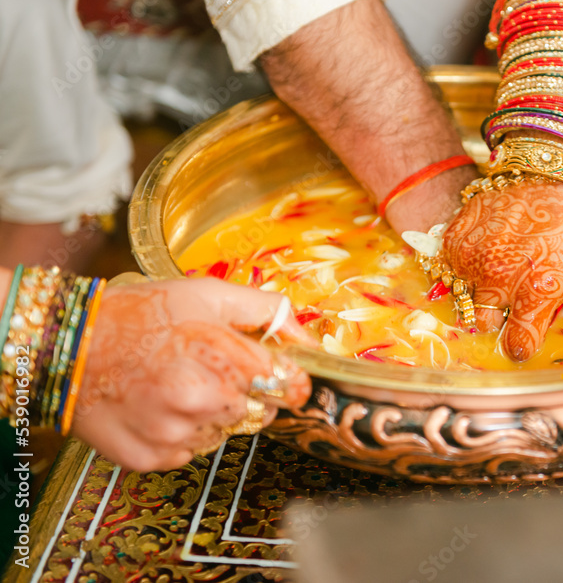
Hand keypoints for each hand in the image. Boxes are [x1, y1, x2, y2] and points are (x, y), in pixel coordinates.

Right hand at [71, 278, 313, 471]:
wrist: (67, 345)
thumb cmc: (138, 314)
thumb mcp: (207, 294)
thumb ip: (266, 310)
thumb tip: (305, 333)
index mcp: (224, 359)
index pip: (290, 388)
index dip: (286, 379)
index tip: (277, 373)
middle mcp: (204, 402)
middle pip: (260, 413)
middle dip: (246, 393)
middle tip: (210, 369)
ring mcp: (176, 434)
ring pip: (225, 433)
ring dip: (213, 414)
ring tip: (177, 385)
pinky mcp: (151, 458)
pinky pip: (189, 452)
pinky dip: (181, 434)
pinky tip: (157, 406)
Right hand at [441, 179, 562, 360]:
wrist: (547, 177)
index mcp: (536, 294)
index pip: (518, 344)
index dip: (522, 344)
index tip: (523, 338)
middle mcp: (498, 281)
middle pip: (483, 323)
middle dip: (497, 315)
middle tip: (513, 296)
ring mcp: (472, 261)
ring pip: (466, 296)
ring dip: (482, 289)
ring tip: (503, 267)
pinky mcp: (455, 242)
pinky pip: (453, 269)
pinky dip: (469, 265)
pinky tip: (490, 250)